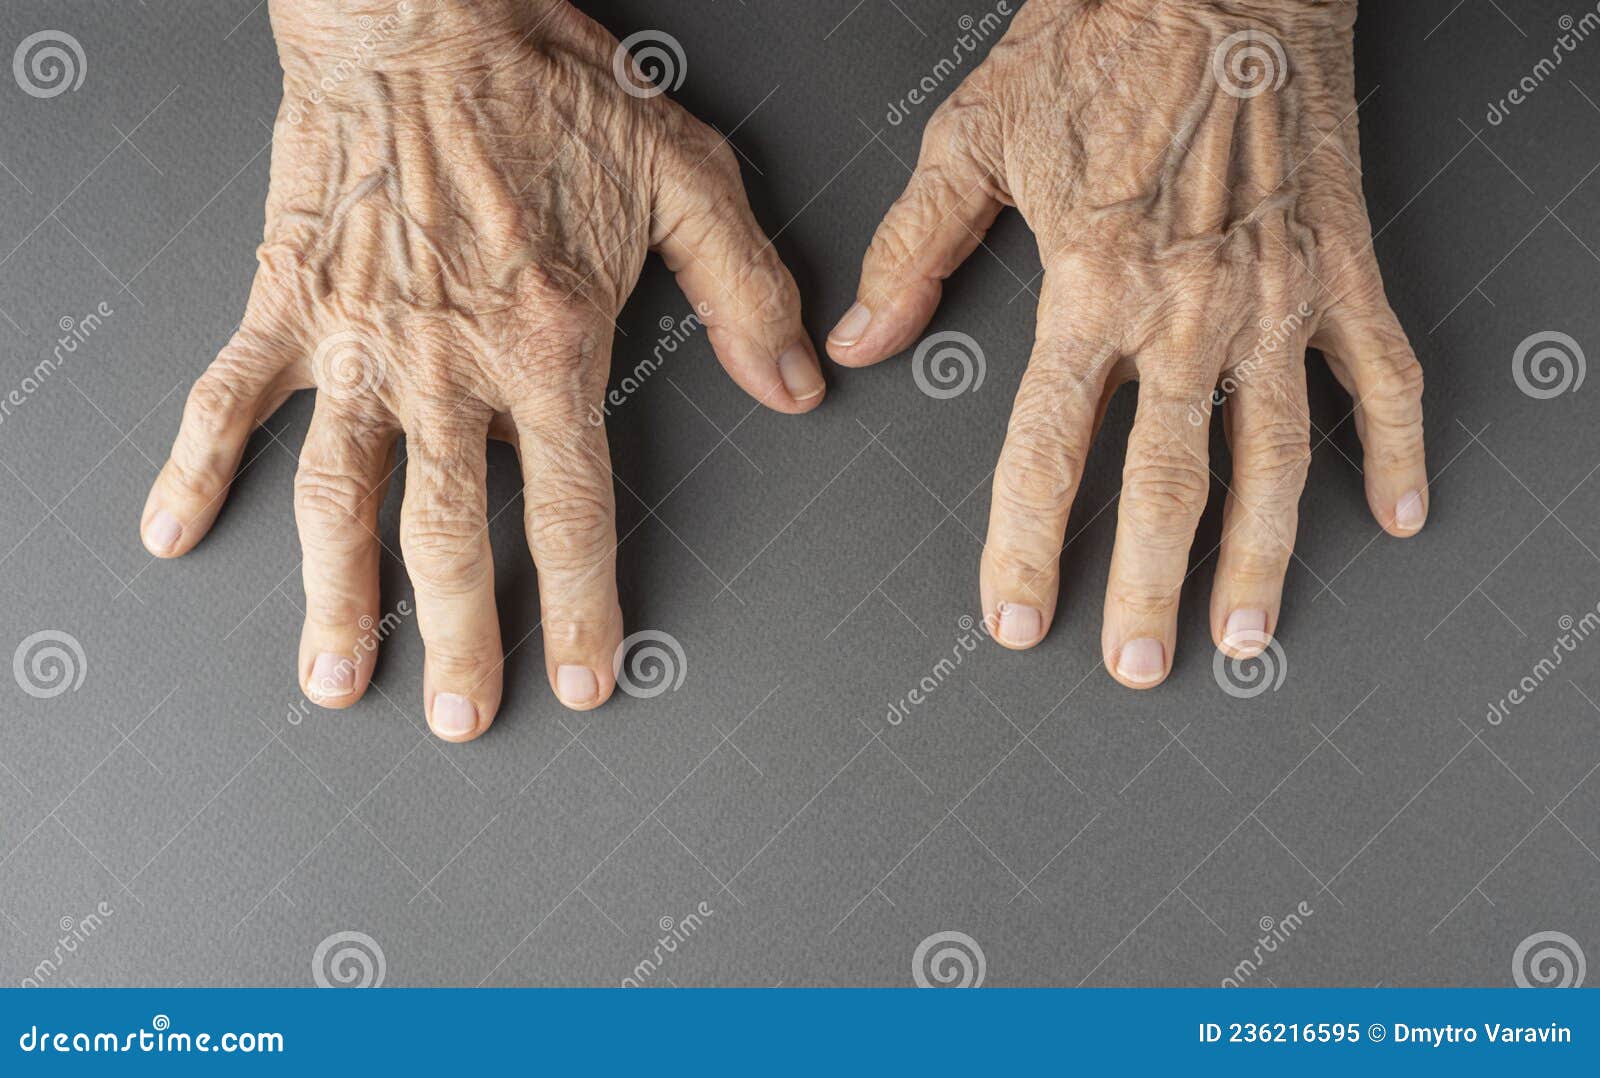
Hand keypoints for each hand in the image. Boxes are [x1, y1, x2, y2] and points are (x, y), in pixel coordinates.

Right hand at [139, 0, 825, 739]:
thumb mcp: (683, 174)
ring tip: (334, 676)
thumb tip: (795, 384)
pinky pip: (225, 396)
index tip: (583, 680)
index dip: (582, 606)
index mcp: (548, 340)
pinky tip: (170, 531)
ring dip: (335, 594)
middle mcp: (447, 359)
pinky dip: (193, 464)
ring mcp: (355, 337)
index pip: (572, 508)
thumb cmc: (542, 83)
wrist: (422, 6)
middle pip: (452, 531)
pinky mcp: (285, 298)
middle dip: (461, 637)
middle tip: (461, 716)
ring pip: (339, 493)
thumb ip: (745, 289)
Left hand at [829, 0, 1425, 687]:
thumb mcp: (975, 140)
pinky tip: (1396, 513)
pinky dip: (1396, 446)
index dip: (1028, 546)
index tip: (1018, 616)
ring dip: (1262, 556)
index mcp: (1090, 285)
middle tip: (1137, 665)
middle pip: (1168, 482)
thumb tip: (859, 339)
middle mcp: (1188, 309)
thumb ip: (913, 252)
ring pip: (1276, 456)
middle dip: (1148, 588)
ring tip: (1244, 634)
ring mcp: (1277, 296)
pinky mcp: (1342, 266)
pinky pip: (1383, 373)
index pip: (1048, 451)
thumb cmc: (1099, 41)